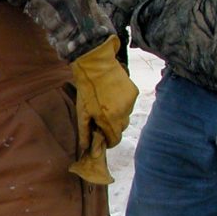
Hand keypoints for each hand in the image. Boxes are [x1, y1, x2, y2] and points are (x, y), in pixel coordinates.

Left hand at [68, 35, 138, 184]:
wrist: (96, 66)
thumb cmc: (86, 90)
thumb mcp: (82, 112)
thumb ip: (85, 132)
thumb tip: (86, 149)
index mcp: (109, 120)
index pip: (115, 140)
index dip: (109, 141)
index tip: (103, 138)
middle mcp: (123, 113)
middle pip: (121, 129)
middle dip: (112, 128)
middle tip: (102, 119)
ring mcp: (130, 103)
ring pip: (126, 116)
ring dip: (118, 115)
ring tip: (106, 105)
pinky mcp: (134, 93)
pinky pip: (130, 105)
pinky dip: (122, 104)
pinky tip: (113, 96)